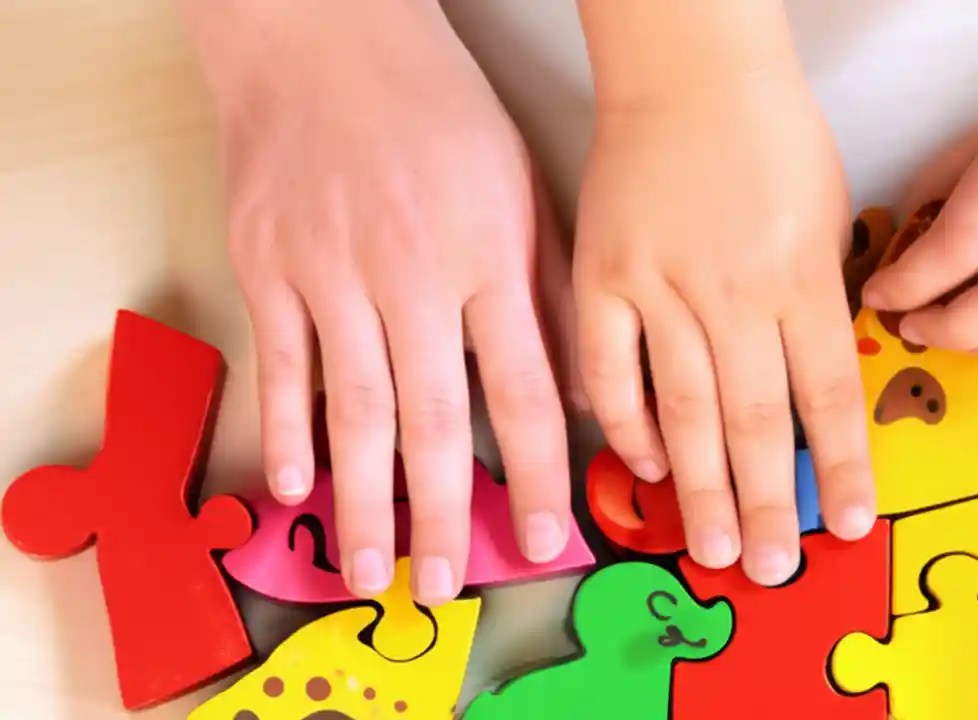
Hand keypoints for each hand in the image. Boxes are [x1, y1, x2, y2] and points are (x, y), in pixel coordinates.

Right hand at [184, 0, 576, 604]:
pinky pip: (284, 364)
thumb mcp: (525, 188)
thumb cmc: (440, 112)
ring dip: (364, 499)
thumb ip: (554, 291)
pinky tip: (296, 485)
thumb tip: (581, 389)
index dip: (540, 475)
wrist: (327, 42)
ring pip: (352, 407)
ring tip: (372, 567)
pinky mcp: (269, 265)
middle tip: (445, 588)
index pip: (526, 390)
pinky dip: (288, 428)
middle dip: (444, 513)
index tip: (547, 538)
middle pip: (434, 417)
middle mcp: (411, 273)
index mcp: (489, 255)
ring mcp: (331, 271)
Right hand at [574, 61, 875, 586]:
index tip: (845, 524)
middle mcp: (735, 294)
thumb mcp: (827, 214)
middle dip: (766, 505)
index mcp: (801, 276)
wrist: (687, 71)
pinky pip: (610, 372)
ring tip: (714, 548)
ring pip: (686, 410)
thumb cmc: (768, 135)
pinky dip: (627, 425)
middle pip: (756, 421)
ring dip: (702, 489)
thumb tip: (812, 387)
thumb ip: (818, 303)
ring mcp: (662, 289)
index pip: (827, 396)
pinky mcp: (602, 279)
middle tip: (769, 567)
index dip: (840, 468)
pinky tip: (645, 469)